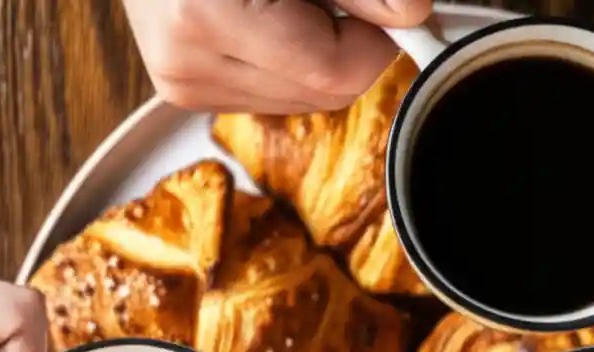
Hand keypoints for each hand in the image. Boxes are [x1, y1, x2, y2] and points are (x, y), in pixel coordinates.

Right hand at [122, 0, 430, 113]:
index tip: (392, 9)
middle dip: (344, 43)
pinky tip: (260, 12)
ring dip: (313, 51)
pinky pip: (270, 93)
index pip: (334, 72)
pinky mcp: (184, 90)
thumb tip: (412, 14)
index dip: (378, 40)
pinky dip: (284, 57)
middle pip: (322, 94)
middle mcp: (186, 61)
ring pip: (300, 100)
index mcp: (207, 14)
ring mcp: (181, 83)